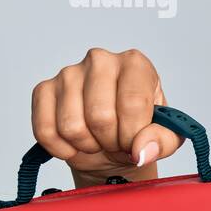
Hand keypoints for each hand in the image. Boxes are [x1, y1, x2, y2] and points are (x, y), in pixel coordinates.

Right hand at [30, 47, 183, 183]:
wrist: (112, 141)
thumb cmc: (141, 130)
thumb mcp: (166, 137)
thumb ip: (162, 141)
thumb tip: (141, 149)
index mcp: (136, 64)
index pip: (132, 104)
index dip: (132, 135)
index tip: (135, 143)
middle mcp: (100, 60)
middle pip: (100, 116)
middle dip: (111, 142)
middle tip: (117, 143)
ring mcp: (69, 73)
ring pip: (71, 126)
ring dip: (87, 146)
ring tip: (99, 140)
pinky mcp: (44, 89)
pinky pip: (45, 130)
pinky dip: (62, 148)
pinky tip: (76, 144)